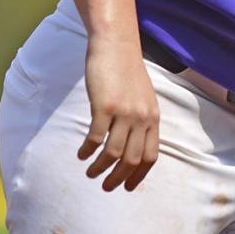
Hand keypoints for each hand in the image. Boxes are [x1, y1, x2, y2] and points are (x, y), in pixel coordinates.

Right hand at [77, 34, 160, 191]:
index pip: (151, 156)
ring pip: (113, 153)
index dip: (139, 175)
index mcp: (153, 117)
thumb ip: (141, 119)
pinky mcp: (105, 107)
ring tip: (90, 173)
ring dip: (100, 168)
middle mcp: (142, 118)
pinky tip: (81, 154)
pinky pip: (96, 138)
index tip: (128, 188)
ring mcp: (124, 113)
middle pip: (132, 159)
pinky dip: (87, 151)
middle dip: (118, 178)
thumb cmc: (127, 71)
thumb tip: (132, 143)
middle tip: (106, 187)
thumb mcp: (142, 97)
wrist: (117, 46)